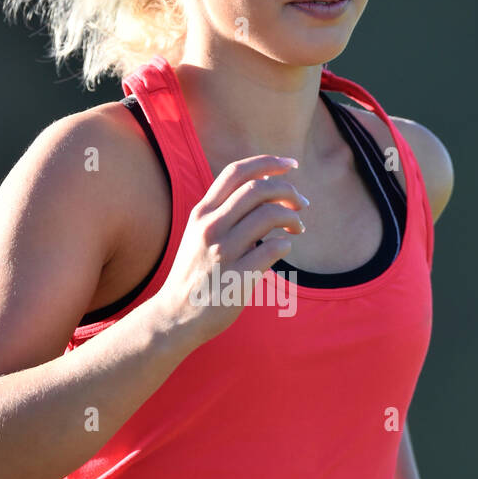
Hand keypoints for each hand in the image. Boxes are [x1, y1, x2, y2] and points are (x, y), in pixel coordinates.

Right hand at [154, 155, 308, 344]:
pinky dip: (285, 244)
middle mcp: (210, 227)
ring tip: (297, 228)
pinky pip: (273, 249)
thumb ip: (222, 212)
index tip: (292, 165)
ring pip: (269, 215)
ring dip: (293, 218)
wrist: (175, 316)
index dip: (268, 163)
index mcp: (201, 213)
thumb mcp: (198, 234)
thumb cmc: (195, 274)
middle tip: (302, 203)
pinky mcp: (237, 277)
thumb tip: (263, 193)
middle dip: (288, 191)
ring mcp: (222, 252)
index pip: (236, 172)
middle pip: (258, 189)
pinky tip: (283, 249)